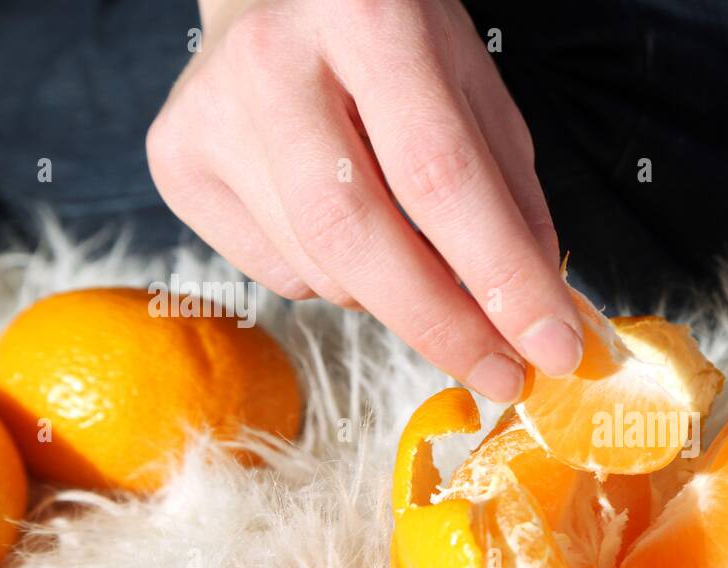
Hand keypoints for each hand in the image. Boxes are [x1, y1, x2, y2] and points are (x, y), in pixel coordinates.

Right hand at [147, 0, 582, 402]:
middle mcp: (272, 61)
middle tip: (502, 373)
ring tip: (414, 250)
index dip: (502, 278)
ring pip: (321, 269)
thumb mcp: (473, 91)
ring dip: (394, 297)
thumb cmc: (391, 44)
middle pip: (357, 236)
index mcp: (369, 19)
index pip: (441, 177)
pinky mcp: (175, 161)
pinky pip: (279, 275)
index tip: (552, 349)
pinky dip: (337, 281)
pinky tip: (345, 225)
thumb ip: (511, 201)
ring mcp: (209, 114)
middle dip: (443, 326)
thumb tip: (540, 319)